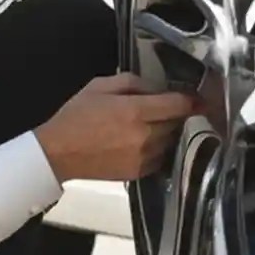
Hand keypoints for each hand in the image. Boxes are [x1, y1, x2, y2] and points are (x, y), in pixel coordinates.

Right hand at [33, 73, 203, 183]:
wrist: (58, 153)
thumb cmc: (76, 116)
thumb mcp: (100, 86)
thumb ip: (132, 82)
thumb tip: (156, 88)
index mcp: (136, 111)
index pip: (178, 105)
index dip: (191, 100)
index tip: (196, 97)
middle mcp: (145, 135)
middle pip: (177, 123)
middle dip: (176, 115)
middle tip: (168, 109)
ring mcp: (144, 157)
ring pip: (171, 141)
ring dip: (167, 132)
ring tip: (153, 126)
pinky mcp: (140, 172)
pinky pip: (161, 157)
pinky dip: (158, 149)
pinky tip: (144, 143)